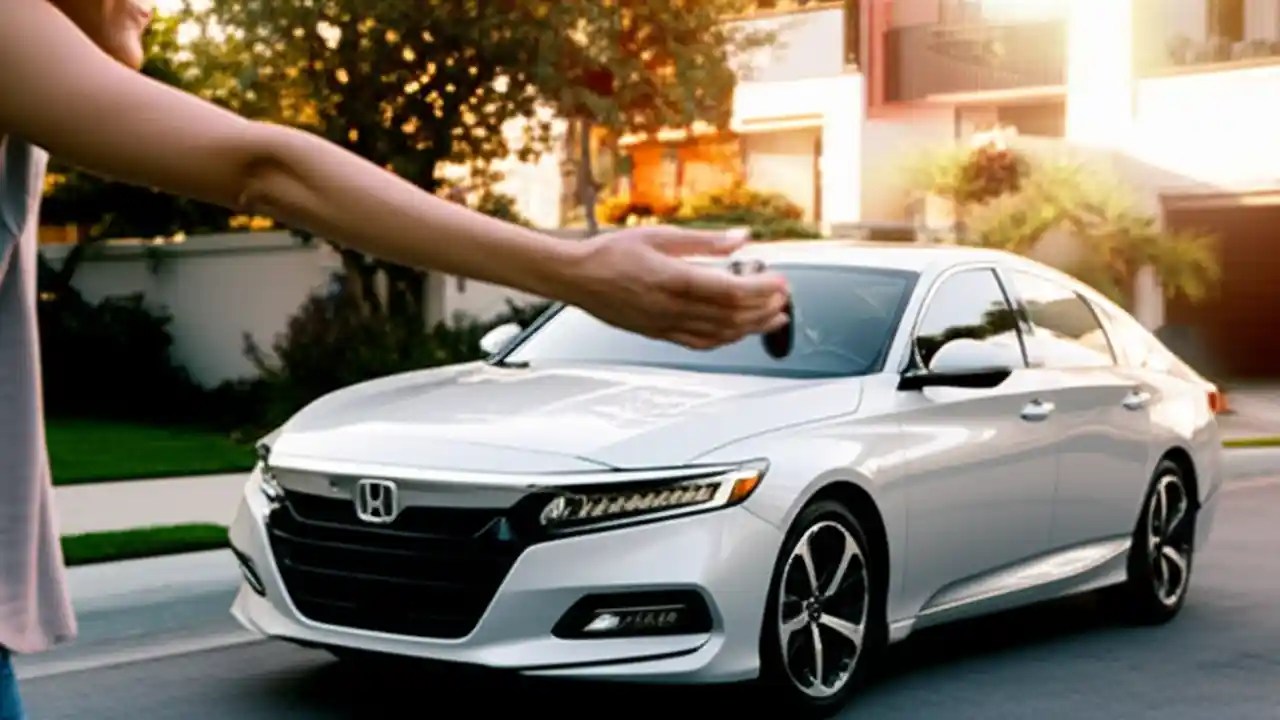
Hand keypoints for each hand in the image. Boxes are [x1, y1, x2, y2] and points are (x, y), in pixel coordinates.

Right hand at [558, 225, 790, 348]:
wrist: (576, 277)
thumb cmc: (612, 253)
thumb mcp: (661, 235)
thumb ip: (706, 241)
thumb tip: (743, 237)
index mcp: (674, 279)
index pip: (731, 291)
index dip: (762, 289)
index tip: (780, 281)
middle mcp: (671, 308)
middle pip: (732, 317)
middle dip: (764, 310)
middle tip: (784, 299)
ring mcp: (665, 326)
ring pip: (720, 335)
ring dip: (752, 328)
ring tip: (774, 318)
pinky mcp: (658, 335)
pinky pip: (700, 344)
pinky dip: (726, 339)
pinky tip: (739, 331)